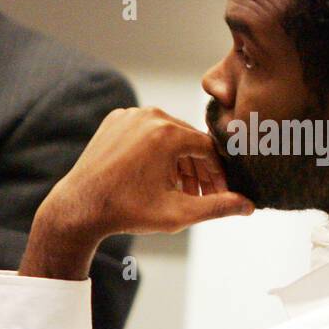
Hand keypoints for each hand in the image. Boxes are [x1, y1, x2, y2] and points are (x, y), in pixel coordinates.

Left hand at [20, 107, 253, 279]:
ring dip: (179, 162)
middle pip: (189, 141)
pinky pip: (147, 132)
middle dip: (199, 170)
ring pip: (169, 136)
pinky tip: (157, 178)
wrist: (79, 208)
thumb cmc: (127, 211)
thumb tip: (249, 205)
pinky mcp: (115, 120)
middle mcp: (150, 116)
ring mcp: (130, 115)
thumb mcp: (178, 213)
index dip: (219, 175)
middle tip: (203, 197)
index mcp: (168, 133)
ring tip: (180, 191)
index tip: (221, 194)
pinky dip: (157, 152)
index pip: (209, 150)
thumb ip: (218, 207)